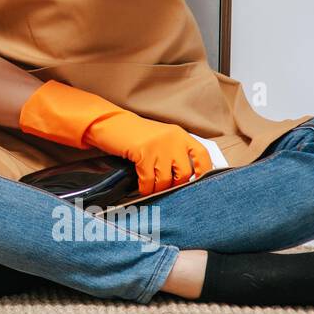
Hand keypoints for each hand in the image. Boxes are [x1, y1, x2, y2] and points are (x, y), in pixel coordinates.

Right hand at [18, 80, 210, 196]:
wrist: (110, 124)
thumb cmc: (134, 135)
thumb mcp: (160, 139)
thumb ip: (174, 153)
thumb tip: (186, 179)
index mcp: (179, 135)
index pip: (202, 156)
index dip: (203, 172)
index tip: (197, 183)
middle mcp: (172, 139)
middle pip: (184, 174)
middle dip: (174, 186)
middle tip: (164, 188)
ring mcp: (158, 145)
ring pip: (165, 180)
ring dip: (156, 189)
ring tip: (150, 189)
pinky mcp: (143, 152)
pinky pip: (148, 180)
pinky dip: (144, 188)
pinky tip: (140, 187)